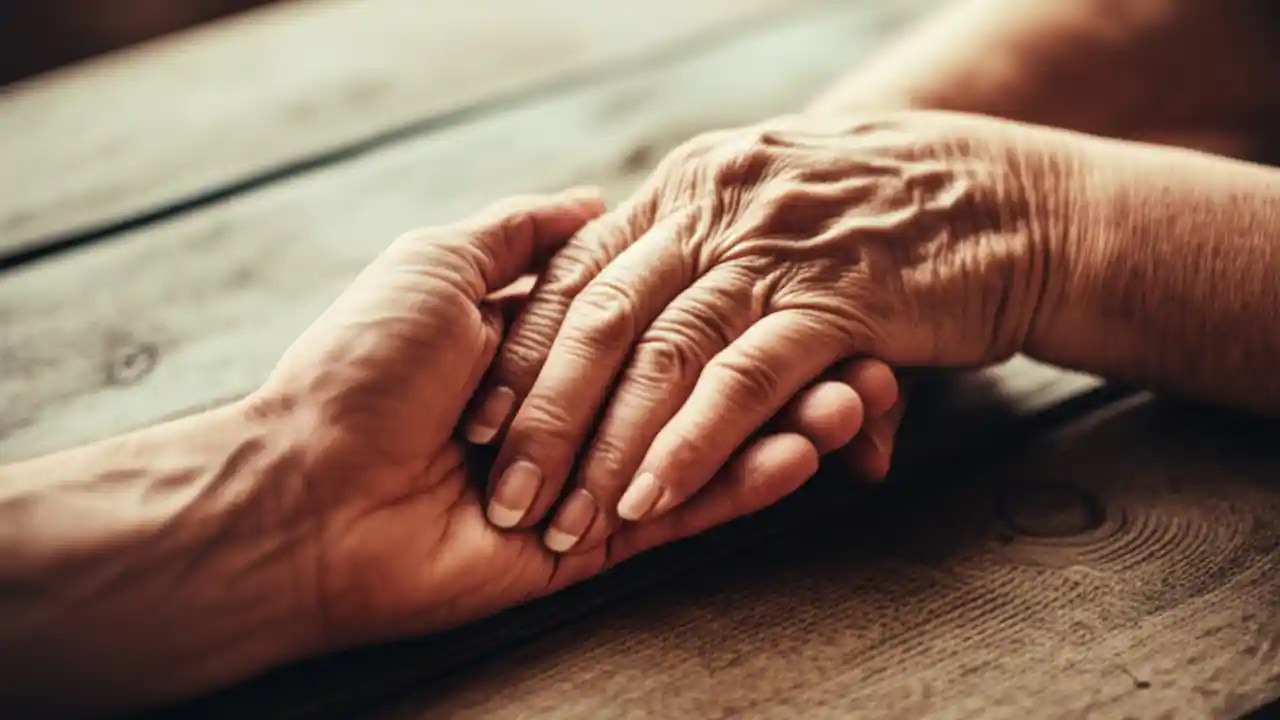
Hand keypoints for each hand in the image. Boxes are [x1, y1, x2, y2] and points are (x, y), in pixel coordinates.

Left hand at [256, 189, 877, 649]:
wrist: (306, 484)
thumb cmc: (363, 364)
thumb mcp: (438, 264)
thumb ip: (519, 236)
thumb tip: (587, 200)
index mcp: (551, 339)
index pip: (663, 308)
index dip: (726, 291)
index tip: (798, 267)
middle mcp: (583, 403)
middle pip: (704, 378)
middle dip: (780, 365)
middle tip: (862, 349)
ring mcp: (593, 474)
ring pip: (709, 443)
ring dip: (786, 422)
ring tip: (860, 401)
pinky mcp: (594, 543)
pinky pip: (685, 511)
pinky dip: (748, 480)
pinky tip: (810, 449)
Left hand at [467, 111, 1053, 551]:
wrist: (1018, 201)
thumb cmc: (883, 215)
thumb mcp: (762, 203)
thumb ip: (699, 254)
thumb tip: (619, 307)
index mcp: (684, 191)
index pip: (576, 274)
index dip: (524, 349)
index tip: (480, 419)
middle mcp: (715, 213)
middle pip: (602, 319)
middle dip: (547, 415)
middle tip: (508, 494)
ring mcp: (774, 255)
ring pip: (663, 357)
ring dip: (608, 448)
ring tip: (569, 520)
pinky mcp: (838, 302)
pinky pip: (747, 380)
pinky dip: (696, 442)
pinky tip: (655, 498)